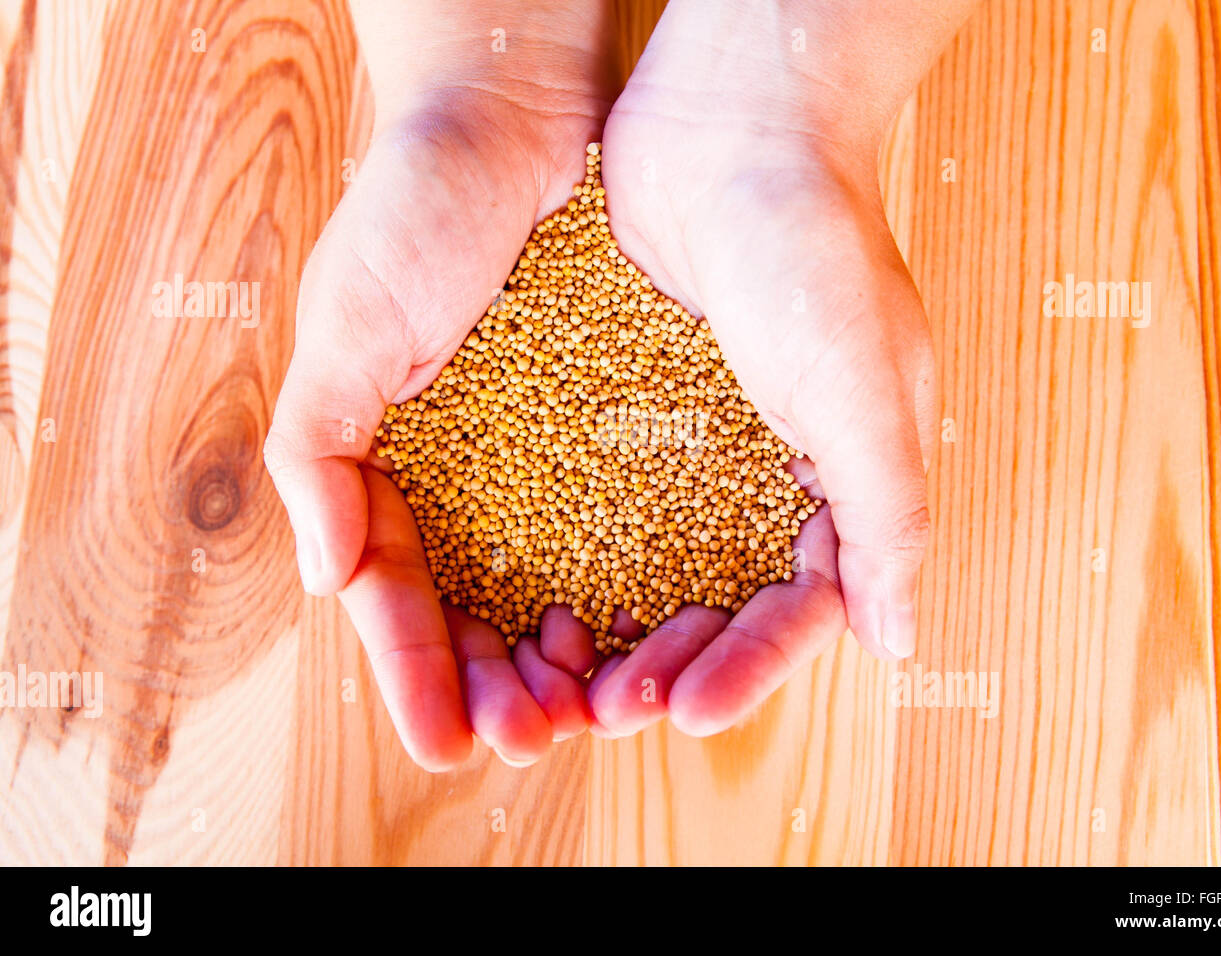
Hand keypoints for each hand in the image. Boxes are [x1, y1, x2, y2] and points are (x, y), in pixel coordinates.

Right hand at [264, 14, 617, 768]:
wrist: (514, 121)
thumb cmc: (415, 211)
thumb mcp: (346, 325)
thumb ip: (317, 451)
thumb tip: (325, 576)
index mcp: (391, 466)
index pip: (399, 595)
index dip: (417, 673)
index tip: (449, 741)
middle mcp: (469, 477)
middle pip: (479, 612)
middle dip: (501, 685)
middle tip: (539, 733)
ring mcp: (540, 460)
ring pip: (551, 587)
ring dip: (568, 657)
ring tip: (596, 702)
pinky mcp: (609, 431)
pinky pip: (621, 527)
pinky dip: (627, 586)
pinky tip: (646, 628)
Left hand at [589, 2, 941, 735]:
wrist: (731, 124)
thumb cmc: (816, 246)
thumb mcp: (869, 391)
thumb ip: (887, 518)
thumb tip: (899, 640)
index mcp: (839, 477)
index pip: (798, 608)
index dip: (750, 667)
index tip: (690, 712)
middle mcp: (768, 469)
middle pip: (720, 601)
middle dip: (673, 662)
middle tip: (613, 708)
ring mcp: (697, 440)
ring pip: (656, 564)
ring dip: (618, 627)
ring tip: (566, 671)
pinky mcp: (630, 405)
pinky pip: (603, 500)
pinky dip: (577, 554)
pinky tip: (538, 592)